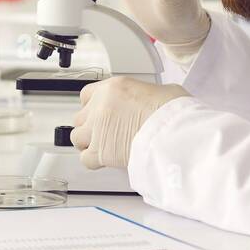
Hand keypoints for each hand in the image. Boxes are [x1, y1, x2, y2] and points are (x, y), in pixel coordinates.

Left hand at [71, 76, 188, 168]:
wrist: (172, 134)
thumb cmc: (172, 114)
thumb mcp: (164, 91)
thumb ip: (150, 95)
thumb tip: (156, 100)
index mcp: (114, 88)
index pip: (87, 94)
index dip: (92, 105)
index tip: (97, 111)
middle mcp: (101, 107)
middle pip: (80, 117)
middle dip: (90, 125)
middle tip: (103, 131)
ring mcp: (98, 130)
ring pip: (77, 137)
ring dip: (87, 142)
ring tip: (100, 146)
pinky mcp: (100, 152)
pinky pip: (85, 158)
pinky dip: (93, 161)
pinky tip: (103, 160)